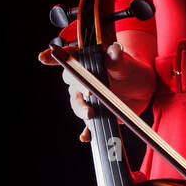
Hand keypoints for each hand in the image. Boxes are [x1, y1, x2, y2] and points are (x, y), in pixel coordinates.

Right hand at [37, 41, 156, 142]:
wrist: (142, 89)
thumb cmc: (131, 70)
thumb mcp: (126, 63)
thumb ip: (117, 58)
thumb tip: (115, 49)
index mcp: (87, 61)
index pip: (69, 56)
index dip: (55, 57)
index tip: (43, 57)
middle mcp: (82, 78)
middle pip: (71, 82)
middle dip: (77, 87)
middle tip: (89, 92)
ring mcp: (86, 97)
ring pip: (76, 103)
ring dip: (81, 109)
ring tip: (91, 114)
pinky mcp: (93, 113)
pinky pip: (86, 124)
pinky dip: (86, 131)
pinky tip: (86, 136)